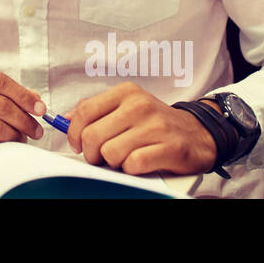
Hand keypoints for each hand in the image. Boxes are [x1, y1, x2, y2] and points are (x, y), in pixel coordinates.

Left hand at [63, 81, 217, 175]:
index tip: (77, 144)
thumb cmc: (156, 123)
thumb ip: (97, 110)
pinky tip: (140, 163)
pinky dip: (132, 169)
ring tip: (125, 158)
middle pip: (93, 136)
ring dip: (114, 162)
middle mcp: (140, 105)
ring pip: (111, 153)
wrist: (198, 134)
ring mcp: (156, 126)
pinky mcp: (169, 148)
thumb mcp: (127, 107)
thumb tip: (64, 119)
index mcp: (126, 93)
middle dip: (92, 153)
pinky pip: (133, 164)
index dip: (74, 133)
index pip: (85, 111)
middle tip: (101, 157)